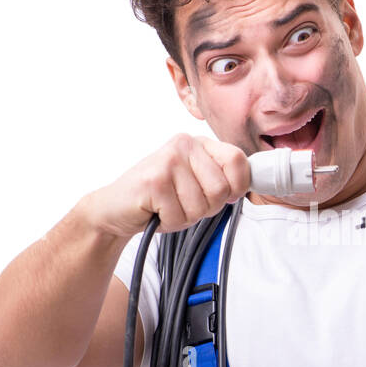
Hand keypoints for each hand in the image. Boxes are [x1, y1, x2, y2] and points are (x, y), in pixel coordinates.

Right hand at [88, 133, 250, 237]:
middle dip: (204, 209)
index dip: (236, 188)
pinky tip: (155, 211)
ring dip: (184, 217)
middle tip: (182, 204)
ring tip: (166, 207)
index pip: (239, 161)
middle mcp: (184, 145)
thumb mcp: (195, 183)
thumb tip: (251, 183)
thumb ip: (221, 179)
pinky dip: (169, 223)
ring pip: (201, 206)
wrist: (114, 209)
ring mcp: (168, 161)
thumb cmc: (159, 199)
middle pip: (221, 190)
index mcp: (199, 143)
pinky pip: (180, 216)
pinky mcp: (154, 181)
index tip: (220, 197)